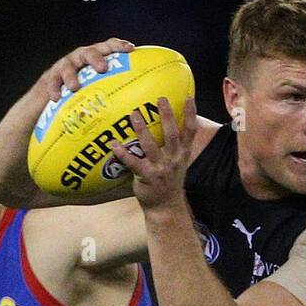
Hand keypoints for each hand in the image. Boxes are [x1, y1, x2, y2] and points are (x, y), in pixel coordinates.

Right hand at [40, 38, 133, 100]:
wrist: (51, 94)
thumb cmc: (81, 93)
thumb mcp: (97, 87)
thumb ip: (112, 89)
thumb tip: (136, 103)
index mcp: (95, 58)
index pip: (108, 47)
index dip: (118, 46)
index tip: (130, 50)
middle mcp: (80, 58)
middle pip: (89, 53)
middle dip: (96, 58)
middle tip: (103, 69)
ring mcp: (65, 66)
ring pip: (68, 67)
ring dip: (71, 76)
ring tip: (75, 87)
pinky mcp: (50, 77)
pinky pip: (52, 82)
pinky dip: (54, 89)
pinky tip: (57, 98)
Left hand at [108, 96, 197, 210]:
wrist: (165, 207)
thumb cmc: (169, 181)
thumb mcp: (178, 163)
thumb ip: (176, 145)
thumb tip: (170, 123)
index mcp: (182, 154)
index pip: (190, 132)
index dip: (191, 115)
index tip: (189, 97)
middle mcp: (173, 160)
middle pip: (171, 134)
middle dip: (167, 116)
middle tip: (160, 99)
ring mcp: (159, 169)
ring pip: (150, 146)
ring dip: (141, 129)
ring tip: (134, 114)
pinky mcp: (146, 177)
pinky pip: (132, 163)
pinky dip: (122, 153)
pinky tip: (114, 144)